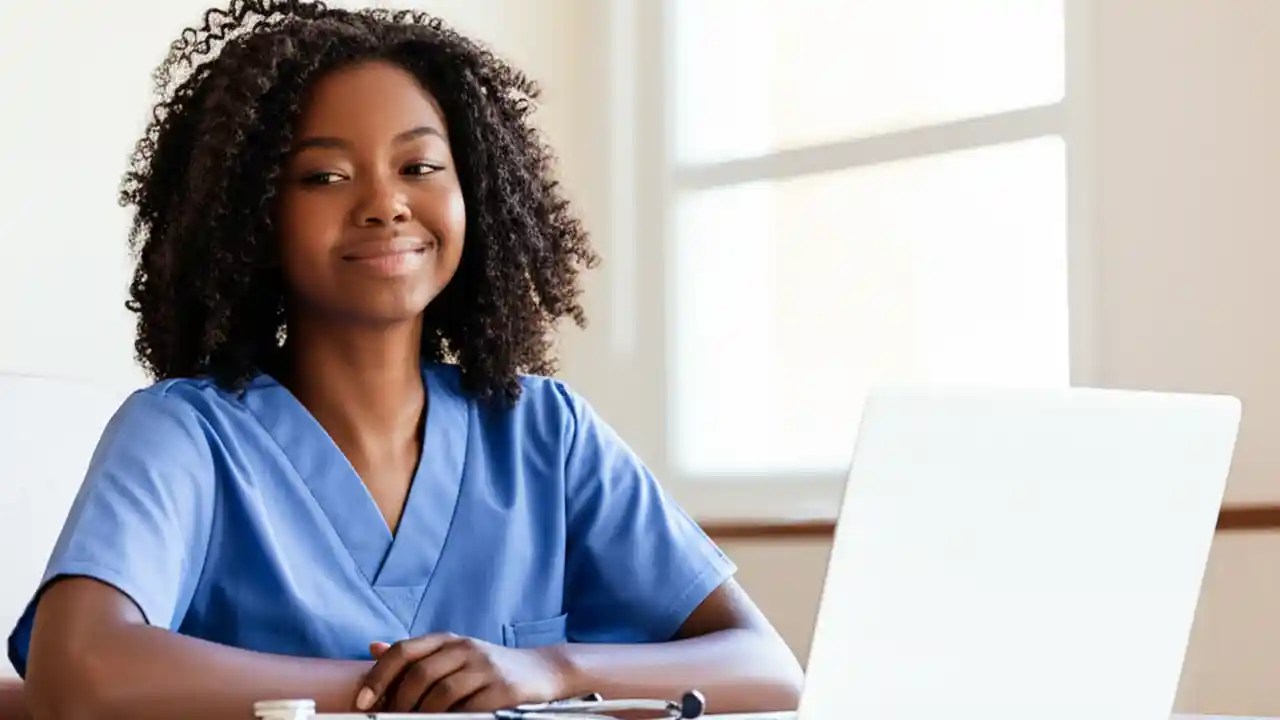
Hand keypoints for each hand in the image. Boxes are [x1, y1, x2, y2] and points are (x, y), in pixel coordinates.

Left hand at [355, 634, 572, 712]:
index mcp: (447, 640)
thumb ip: (417, 654)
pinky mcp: (503, 689)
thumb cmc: (488, 668)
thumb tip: (374, 648)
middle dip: (399, 703)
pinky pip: (469, 709)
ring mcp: (486, 667)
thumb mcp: (453, 654)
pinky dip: (453, 719)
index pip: (404, 651)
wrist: (540, 670)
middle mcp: (465, 648)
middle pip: (420, 674)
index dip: (379, 676)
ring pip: (442, 694)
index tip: (362, 702)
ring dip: (423, 716)